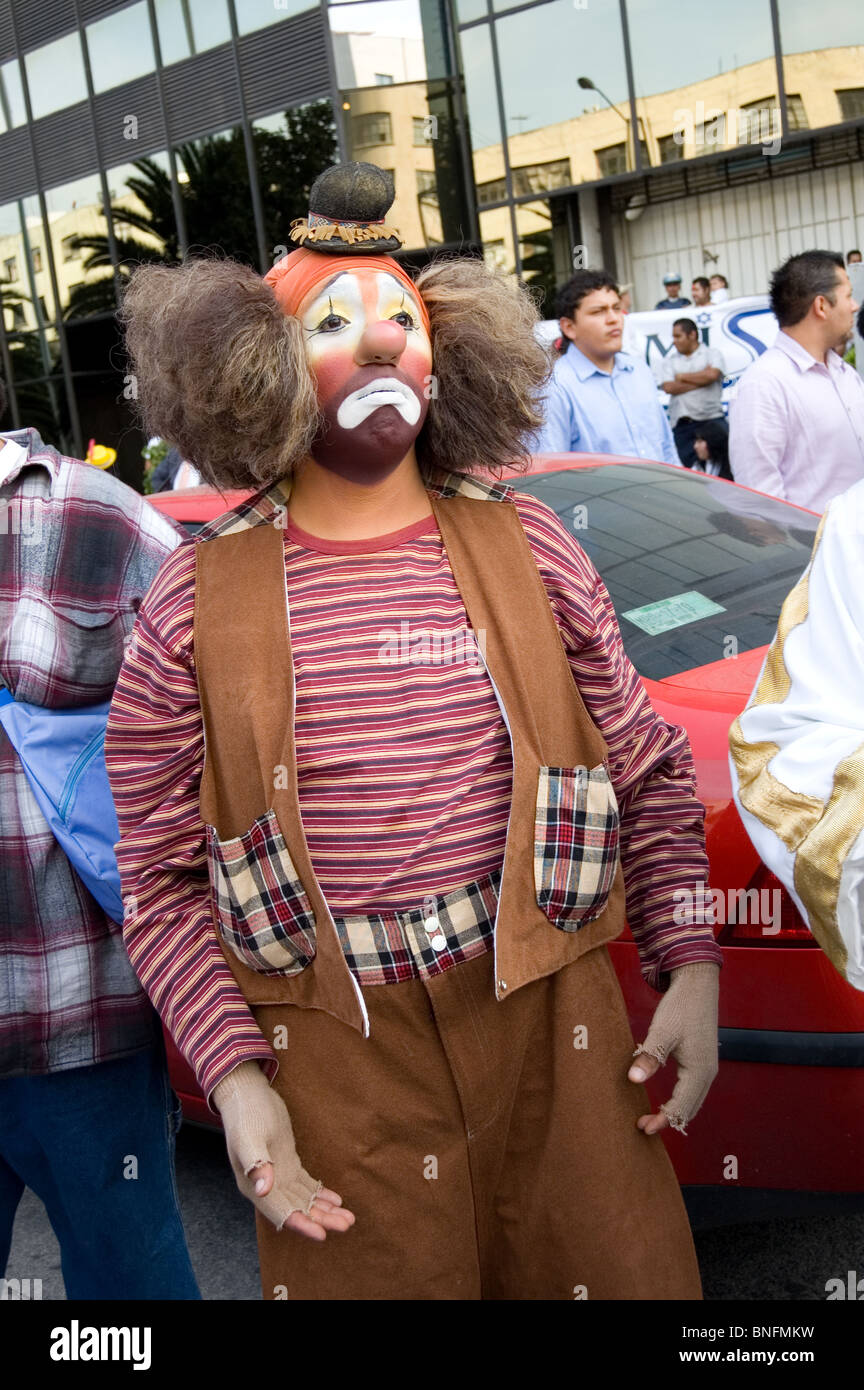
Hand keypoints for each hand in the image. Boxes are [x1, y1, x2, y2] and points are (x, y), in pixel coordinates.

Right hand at [212, 1061, 355, 1240]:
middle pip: (297, 1210)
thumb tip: (263, 1190)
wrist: (246, 1093)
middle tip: (347, 1223)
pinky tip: (336, 1200)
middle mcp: (266, 1186)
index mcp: (254, 1185)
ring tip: (348, 1217)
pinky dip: (320, 1194)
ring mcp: (277, 1175)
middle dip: (322, 1219)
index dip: (302, 1224)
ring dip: (325, 1210)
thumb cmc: (246, 1114)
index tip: (323, 1235)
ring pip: (304, 1200)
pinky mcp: (287, 1163)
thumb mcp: (249, 1137)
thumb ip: (256, 1164)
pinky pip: (305, 1186)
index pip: (281, 1213)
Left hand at [628, 962, 718, 1135]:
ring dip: (675, 1112)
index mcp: (700, 1071)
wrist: (697, 984)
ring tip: (654, 1118)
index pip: (681, 1106)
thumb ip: (649, 1057)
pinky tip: (668, 1101)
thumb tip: (633, 1079)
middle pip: (690, 1108)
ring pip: (694, 1100)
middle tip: (643, 1127)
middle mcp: (708, 1073)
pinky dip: (682, 1101)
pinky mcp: (704, 1059)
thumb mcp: (661, 1032)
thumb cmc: (680, 1007)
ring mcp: (708, 1066)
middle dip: (668, 1120)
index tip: (643, 1127)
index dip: (662, 1120)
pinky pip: (694, 1090)